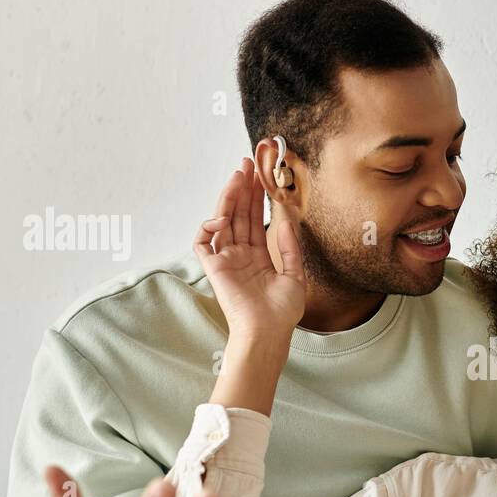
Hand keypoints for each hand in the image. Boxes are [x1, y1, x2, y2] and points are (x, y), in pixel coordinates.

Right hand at [193, 157, 306, 339]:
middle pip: (238, 214)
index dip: (256, 198)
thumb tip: (287, 218)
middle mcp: (239, 255)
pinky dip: (207, 227)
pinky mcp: (213, 268)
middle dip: (241, 188)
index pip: (254, 220)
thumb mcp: (295, 274)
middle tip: (246, 164)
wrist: (268, 332)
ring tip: (238, 176)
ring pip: (221, 221)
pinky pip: (201, 243)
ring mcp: (225, 260)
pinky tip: (222, 217)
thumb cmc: (282, 312)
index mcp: (258, 257)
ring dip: (227, 197)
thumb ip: (289, 246)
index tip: (260, 176)